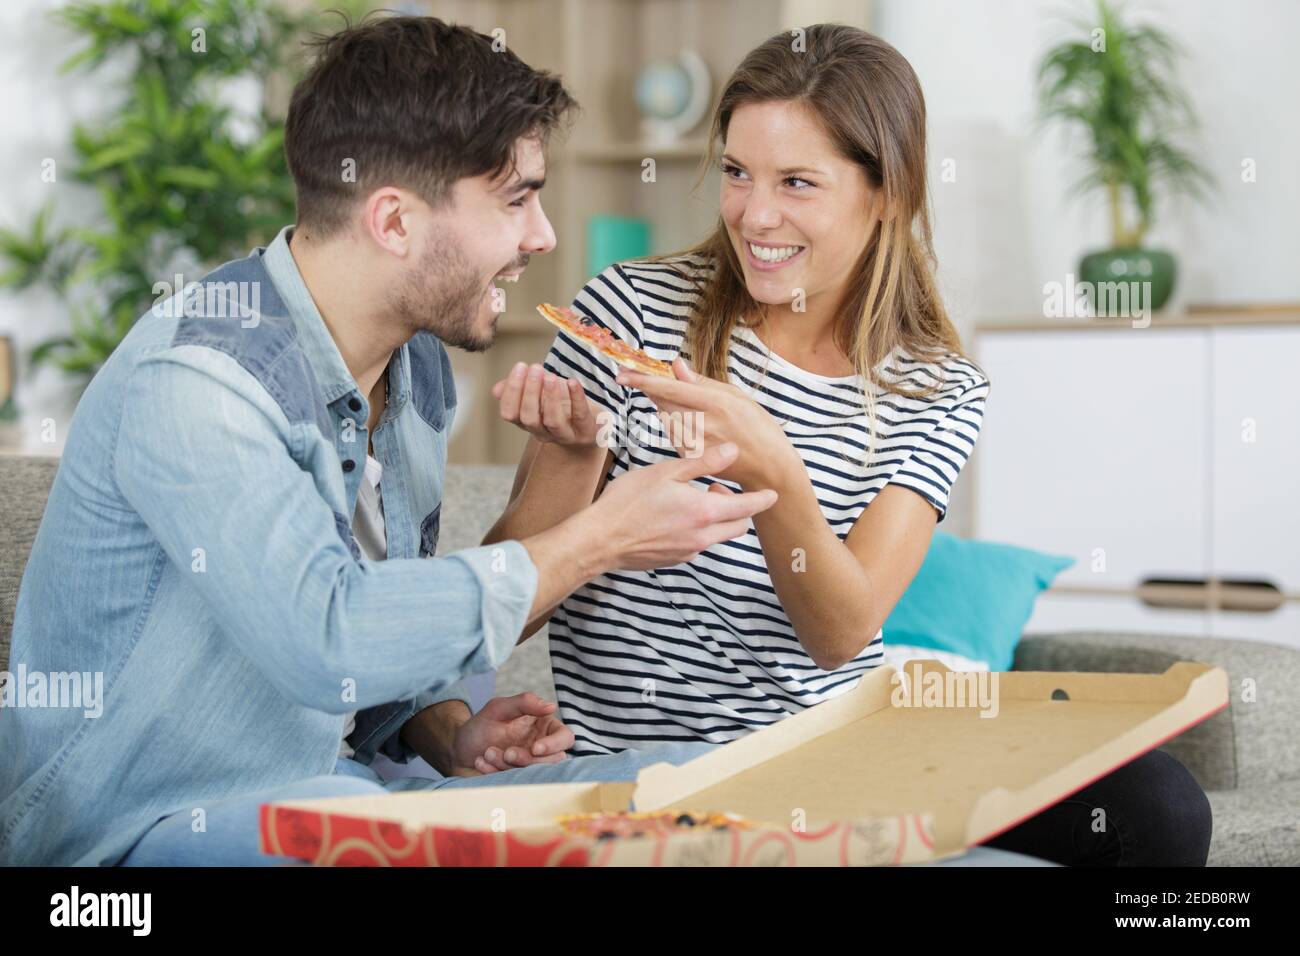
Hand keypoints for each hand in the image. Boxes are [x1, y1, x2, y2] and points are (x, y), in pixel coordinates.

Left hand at [449, 692, 574, 774]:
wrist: (458, 749)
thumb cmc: (481, 726)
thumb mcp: (498, 708)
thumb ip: (523, 703)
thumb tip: (551, 705)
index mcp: (543, 728)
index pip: (565, 737)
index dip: (555, 744)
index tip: (535, 747)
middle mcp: (541, 749)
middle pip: (553, 760)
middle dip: (527, 759)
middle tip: (507, 752)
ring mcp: (529, 767)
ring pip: (534, 772)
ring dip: (509, 765)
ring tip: (487, 753)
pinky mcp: (516, 781)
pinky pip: (514, 782)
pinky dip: (495, 772)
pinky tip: (481, 762)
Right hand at [492, 362, 605, 446]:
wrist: (590, 429)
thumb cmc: (561, 407)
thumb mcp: (539, 396)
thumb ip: (518, 390)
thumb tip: (496, 389)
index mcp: (527, 423)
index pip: (510, 413)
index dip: (512, 391)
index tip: (520, 367)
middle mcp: (543, 432)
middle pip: (529, 418)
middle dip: (530, 392)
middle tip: (535, 368)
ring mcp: (565, 435)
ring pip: (552, 421)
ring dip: (549, 397)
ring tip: (550, 376)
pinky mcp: (586, 431)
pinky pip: (580, 416)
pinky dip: (576, 398)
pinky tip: (573, 382)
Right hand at [593, 441, 778, 569]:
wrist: (600, 539)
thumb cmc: (628, 502)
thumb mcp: (666, 472)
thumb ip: (703, 463)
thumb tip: (732, 451)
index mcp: (703, 512)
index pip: (747, 507)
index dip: (762, 499)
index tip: (772, 494)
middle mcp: (702, 537)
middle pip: (738, 526)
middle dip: (738, 508)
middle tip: (715, 488)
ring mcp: (688, 552)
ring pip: (717, 536)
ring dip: (716, 519)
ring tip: (692, 500)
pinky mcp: (674, 560)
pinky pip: (697, 545)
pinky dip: (697, 531)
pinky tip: (674, 518)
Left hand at [615, 358, 797, 487]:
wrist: (768, 469)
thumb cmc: (758, 428)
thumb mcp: (738, 397)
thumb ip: (703, 382)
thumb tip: (676, 365)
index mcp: (717, 404)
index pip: (671, 389)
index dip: (644, 381)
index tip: (622, 374)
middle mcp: (703, 425)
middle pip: (664, 402)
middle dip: (658, 390)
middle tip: (669, 386)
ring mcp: (694, 444)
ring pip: (667, 417)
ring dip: (672, 408)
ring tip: (699, 412)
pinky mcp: (690, 457)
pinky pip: (674, 433)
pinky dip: (679, 425)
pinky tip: (700, 428)